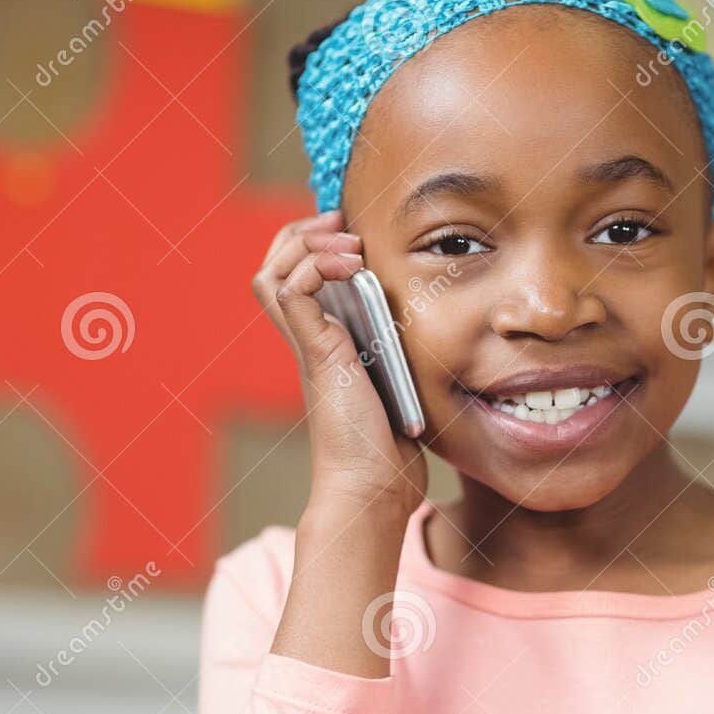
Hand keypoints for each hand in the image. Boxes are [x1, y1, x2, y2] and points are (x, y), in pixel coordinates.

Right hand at [252, 210, 427, 523]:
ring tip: (347, 243)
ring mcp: (309, 346)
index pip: (296, 276)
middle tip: (344, 225)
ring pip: (270, 271)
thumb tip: (443, 321)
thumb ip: (403, 350)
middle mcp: (311, 340)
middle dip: (304, 232)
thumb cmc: (393, 447)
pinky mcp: (316, 353)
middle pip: (273, 265)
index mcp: (327, 341)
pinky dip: (316, 265)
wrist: (374, 489)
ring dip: (307, 243)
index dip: (315, 244)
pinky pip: (290, 291)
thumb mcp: (402, 381)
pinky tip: (353, 267)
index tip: (354, 232)